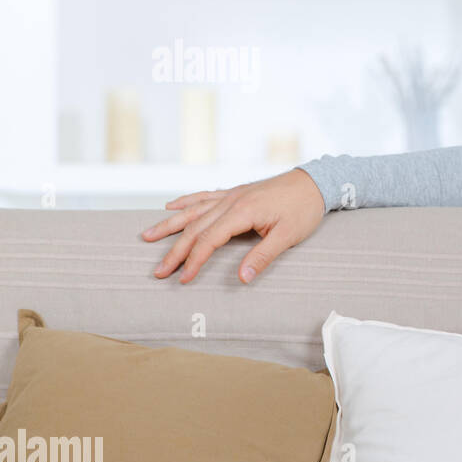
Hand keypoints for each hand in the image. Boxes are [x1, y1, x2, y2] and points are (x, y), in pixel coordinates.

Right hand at [141, 167, 327, 283]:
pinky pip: (204, 196)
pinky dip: (186, 201)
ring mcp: (231, 194)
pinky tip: (170, 206)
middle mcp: (231, 201)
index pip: (209, 240)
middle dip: (175, 251)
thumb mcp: (288, 236)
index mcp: (242, 212)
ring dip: (170, 224)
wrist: (315, 182)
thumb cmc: (304, 210)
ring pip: (193, 210)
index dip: (194, 261)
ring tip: (147, 236)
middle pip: (195, 228)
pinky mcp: (236, 192)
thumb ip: (263, 256)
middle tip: (158, 271)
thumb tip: (242, 278)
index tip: (183, 279)